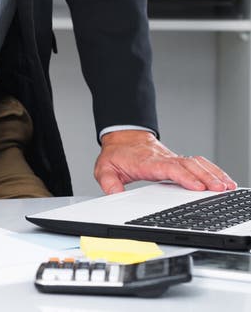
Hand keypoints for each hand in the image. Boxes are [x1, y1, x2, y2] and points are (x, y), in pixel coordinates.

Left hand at [94, 130, 236, 194]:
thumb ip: (108, 182)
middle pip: (188, 165)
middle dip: (205, 177)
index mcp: (147, 161)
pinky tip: (222, 179)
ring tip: (227, 186)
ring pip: (195, 163)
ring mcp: (172, 158)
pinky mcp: (177, 160)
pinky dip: (211, 170)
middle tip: (220, 189)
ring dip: (212, 173)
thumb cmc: (117, 153)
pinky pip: (197, 163)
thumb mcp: (104, 168)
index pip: (169, 168)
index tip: (197, 186)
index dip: (184, 177)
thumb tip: (114, 195)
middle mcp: (163, 158)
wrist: (122, 136)